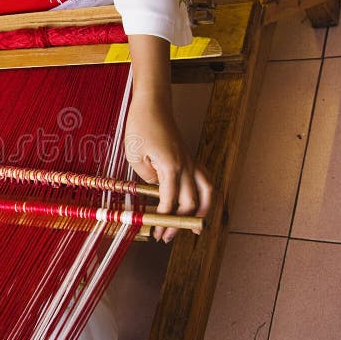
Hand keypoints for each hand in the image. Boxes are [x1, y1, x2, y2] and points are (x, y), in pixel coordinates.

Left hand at [124, 98, 211, 241]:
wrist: (153, 103)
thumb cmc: (141, 125)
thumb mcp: (134, 155)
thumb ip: (146, 177)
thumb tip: (156, 189)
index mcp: (171, 167)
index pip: (170, 203)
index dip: (164, 220)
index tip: (156, 231)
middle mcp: (186, 166)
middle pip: (190, 203)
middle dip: (179, 223)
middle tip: (165, 236)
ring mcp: (191, 161)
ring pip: (206, 192)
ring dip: (202, 212)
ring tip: (195, 228)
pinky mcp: (190, 157)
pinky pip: (204, 179)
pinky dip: (205, 194)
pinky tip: (198, 203)